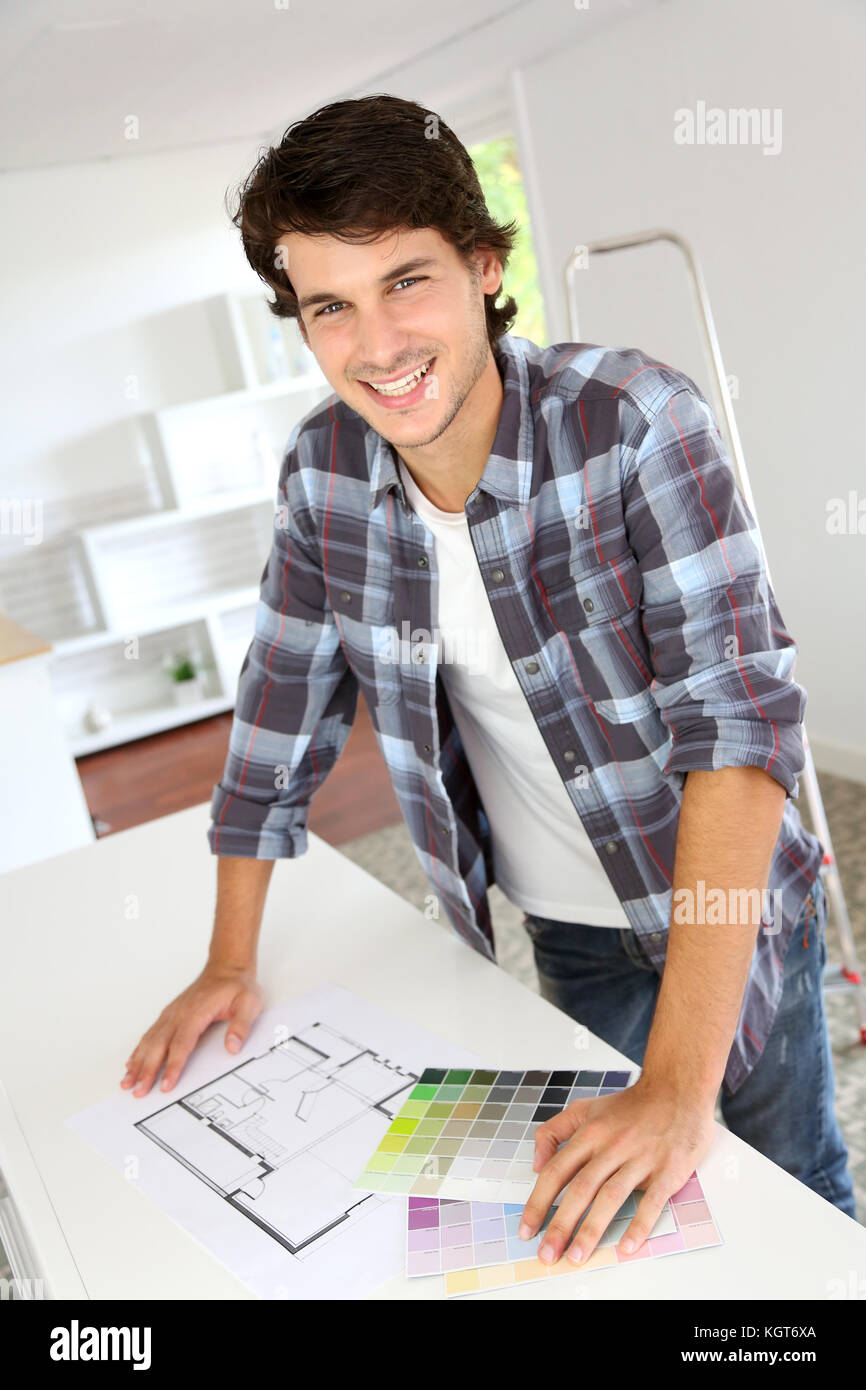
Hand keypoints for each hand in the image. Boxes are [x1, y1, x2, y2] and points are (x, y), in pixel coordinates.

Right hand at [120, 963, 263, 1096]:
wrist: (227, 966)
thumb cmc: (237, 985)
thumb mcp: (249, 1003)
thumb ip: (241, 1025)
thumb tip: (233, 1047)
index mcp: (197, 1012)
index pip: (182, 1044)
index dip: (173, 1066)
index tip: (166, 1086)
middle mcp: (179, 1013)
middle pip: (159, 1046)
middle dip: (147, 1070)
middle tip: (138, 1091)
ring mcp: (172, 1014)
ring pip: (151, 1041)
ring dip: (138, 1063)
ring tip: (127, 1082)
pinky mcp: (170, 1014)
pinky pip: (151, 1034)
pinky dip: (139, 1050)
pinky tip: (132, 1062)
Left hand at [517, 1076, 716, 1265]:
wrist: (678, 1088)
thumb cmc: (631, 1105)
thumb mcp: (585, 1108)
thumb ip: (554, 1132)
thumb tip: (536, 1165)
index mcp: (590, 1133)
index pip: (556, 1171)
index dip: (538, 1202)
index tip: (526, 1229)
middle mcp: (612, 1147)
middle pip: (580, 1189)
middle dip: (560, 1225)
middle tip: (547, 1255)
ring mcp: (641, 1159)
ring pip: (611, 1197)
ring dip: (592, 1230)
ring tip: (577, 1257)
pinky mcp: (668, 1170)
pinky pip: (652, 1202)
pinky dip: (638, 1225)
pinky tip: (625, 1246)